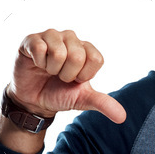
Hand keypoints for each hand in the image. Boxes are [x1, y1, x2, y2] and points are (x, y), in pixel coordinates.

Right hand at [9, 28, 126, 123]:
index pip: (96, 59)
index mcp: (86, 50)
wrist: (34, 100)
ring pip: (58, 52)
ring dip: (52, 69)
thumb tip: (122, 117)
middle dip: (67, 74)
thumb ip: (103, 104)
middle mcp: (71, 38)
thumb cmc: (59, 94)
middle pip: (77, 56)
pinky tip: (37, 64)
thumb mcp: (82, 100)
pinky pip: (40, 48)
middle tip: (60, 76)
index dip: (84, 75)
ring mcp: (51, 36)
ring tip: (49, 70)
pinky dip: (38, 62)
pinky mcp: (32, 39)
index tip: (75, 80)